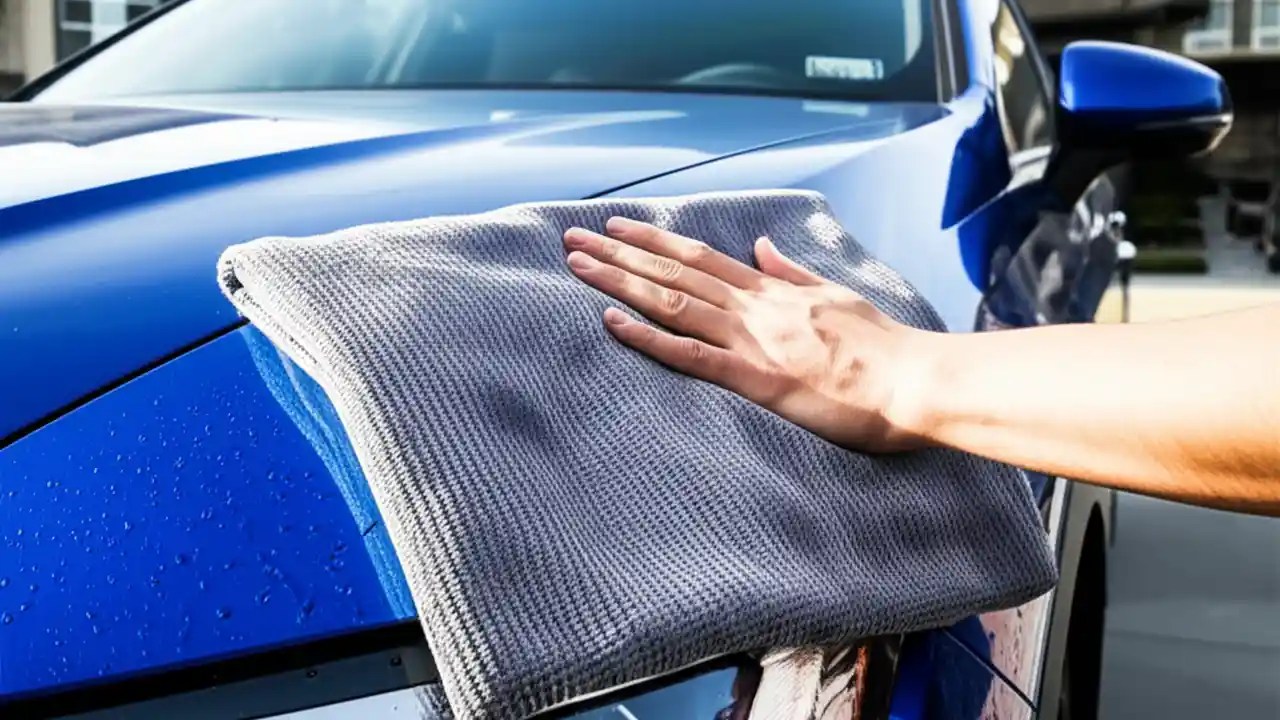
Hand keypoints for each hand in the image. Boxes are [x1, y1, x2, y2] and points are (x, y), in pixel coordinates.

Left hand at [563, 217, 939, 452]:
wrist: (912, 380)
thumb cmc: (880, 346)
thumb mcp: (834, 294)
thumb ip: (791, 272)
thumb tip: (760, 246)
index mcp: (771, 290)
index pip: (699, 257)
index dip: (652, 240)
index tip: (615, 226)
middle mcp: (753, 307)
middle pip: (672, 272)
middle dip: (618, 253)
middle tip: (571, 238)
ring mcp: (751, 340)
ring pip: (672, 302)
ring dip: (620, 282)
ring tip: (577, 265)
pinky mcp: (755, 378)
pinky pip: (690, 356)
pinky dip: (648, 337)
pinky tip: (612, 323)